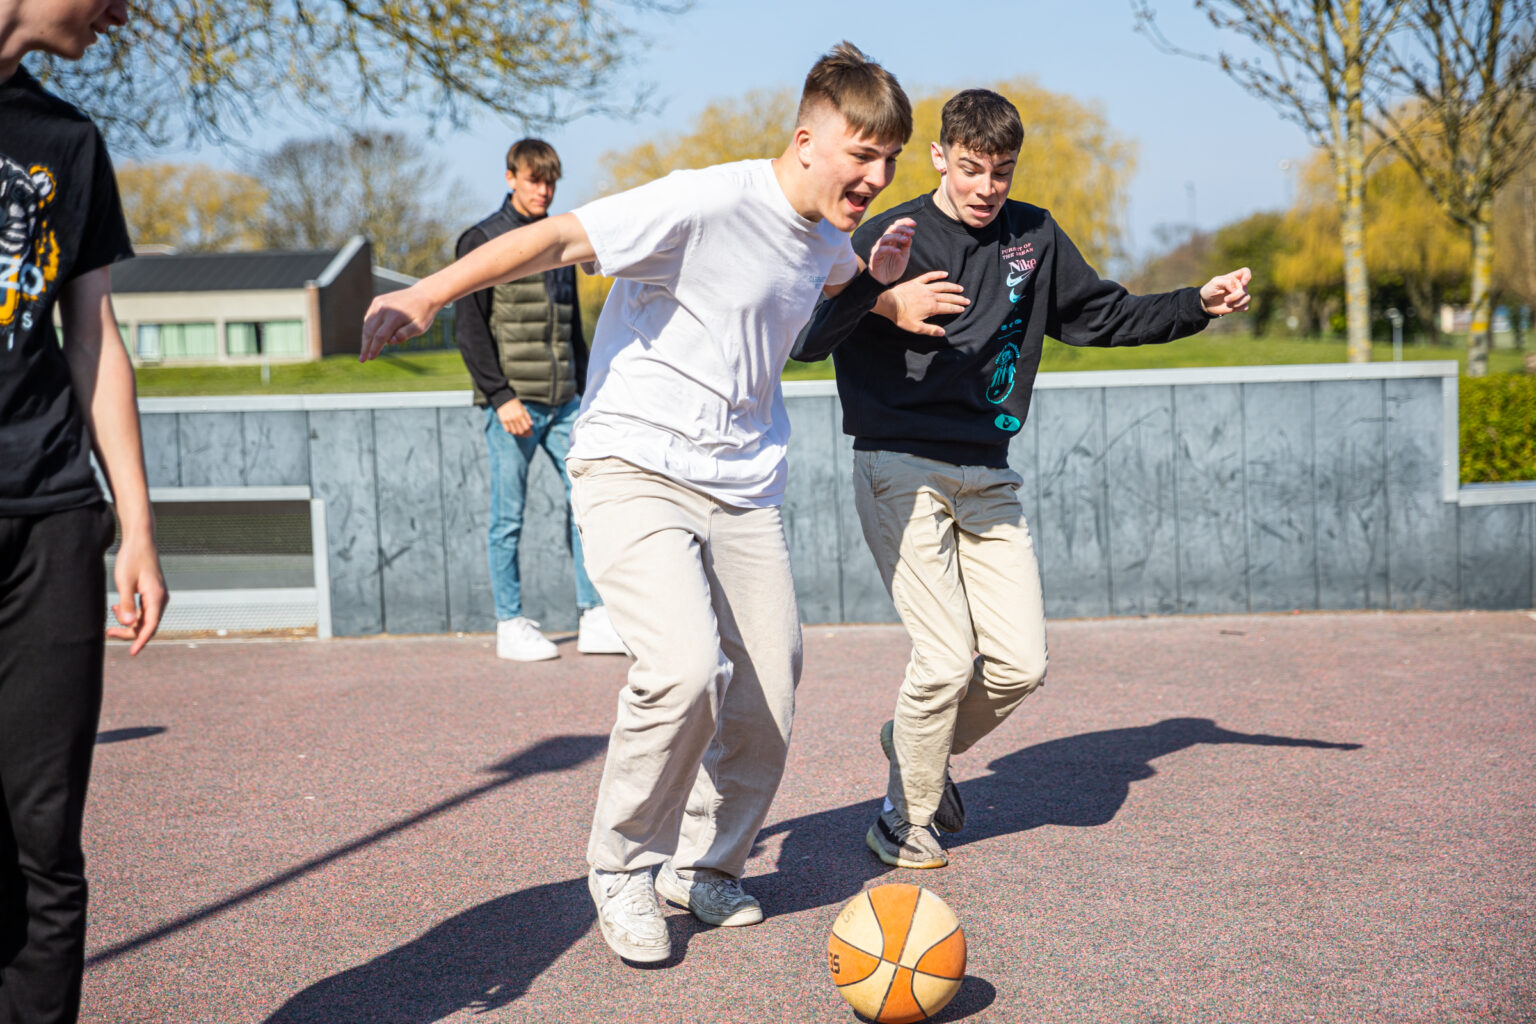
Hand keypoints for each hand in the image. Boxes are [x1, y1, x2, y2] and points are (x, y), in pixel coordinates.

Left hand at [109, 533, 166, 655]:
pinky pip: (144, 609)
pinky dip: (132, 612)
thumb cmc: (131, 558)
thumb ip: (127, 605)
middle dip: (129, 631)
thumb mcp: (124, 582)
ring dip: (129, 621)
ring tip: (112, 612)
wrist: (140, 540)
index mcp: (156, 597)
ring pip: (145, 617)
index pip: (151, 626)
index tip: (132, 653)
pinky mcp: (152, 592)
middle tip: (108, 633)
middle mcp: (160, 598)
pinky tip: (118, 606)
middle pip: (148, 624)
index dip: (140, 640)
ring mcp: (158, 595)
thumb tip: (129, 625)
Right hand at [360, 284, 439, 361]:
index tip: (370, 358)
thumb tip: (391, 341)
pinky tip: (369, 337)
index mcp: (394, 316)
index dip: (374, 349)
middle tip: (362, 360)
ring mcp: (379, 303)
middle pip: (370, 331)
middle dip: (365, 347)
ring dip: (365, 338)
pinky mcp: (377, 301)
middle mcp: (384, 308)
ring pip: (367, 324)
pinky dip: (368, 327)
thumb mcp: (420, 327)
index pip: (380, 336)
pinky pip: (369, 317)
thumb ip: (406, 334)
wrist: (423, 295)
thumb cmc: (423, 314)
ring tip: (364, 351)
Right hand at [497, 398, 532, 436]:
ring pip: (514, 432)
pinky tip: (513, 429)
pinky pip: (507, 430)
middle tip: (524, 432)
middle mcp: (515, 418)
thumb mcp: (523, 408)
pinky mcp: (503, 421)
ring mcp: (508, 420)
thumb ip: (527, 417)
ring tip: (518, 431)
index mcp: (521, 415)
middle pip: (521, 431)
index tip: (529, 431)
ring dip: (517, 433)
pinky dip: (511, 431)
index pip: (527, 428)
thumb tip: (531, 424)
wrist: (504, 399)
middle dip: (524, 433)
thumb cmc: (515, 403)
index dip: (529, 431)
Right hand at [867, 217, 916, 284]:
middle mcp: (884, 242)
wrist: (884, 282)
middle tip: (912, 232)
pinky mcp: (875, 257)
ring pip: (885, 237)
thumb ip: (906, 245)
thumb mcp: (904, 256)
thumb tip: (910, 234)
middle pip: (891, 229)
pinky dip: (889, 249)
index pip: (896, 226)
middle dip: (902, 228)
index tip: (915, 224)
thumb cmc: (893, 268)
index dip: (904, 222)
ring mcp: (878, 249)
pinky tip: (898, 251)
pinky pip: (880, 250)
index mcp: (892, 240)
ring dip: (896, 237)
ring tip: (905, 240)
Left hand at [876, 271, 969, 336]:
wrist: (889, 304)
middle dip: (958, 299)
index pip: (948, 308)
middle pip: (948, 297)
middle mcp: (930, 296)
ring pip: (942, 286)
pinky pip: (929, 276)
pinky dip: (938, 274)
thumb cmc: (902, 317)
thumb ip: (930, 330)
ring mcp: (924, 288)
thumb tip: (943, 333)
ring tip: (960, 288)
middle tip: (967, 300)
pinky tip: (945, 273)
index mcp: (932, 307)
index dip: (956, 308)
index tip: (963, 308)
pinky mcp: (917, 282)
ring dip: (952, 287)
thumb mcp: (916, 328)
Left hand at [1200, 267, 1251, 314]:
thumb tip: (1236, 289)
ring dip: (1237, 303)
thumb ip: (1226, 282)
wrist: (1206, 303)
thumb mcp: (1215, 282)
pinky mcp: (1239, 305)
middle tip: (1225, 300)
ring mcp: (1240, 295)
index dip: (1247, 276)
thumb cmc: (1210, 290)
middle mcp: (1239, 285)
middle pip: (1245, 289)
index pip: (1246, 272)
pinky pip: (1245, 306)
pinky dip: (1239, 308)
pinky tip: (1232, 308)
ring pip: (1247, 298)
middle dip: (1235, 296)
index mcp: (1234, 277)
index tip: (1243, 283)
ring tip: (1227, 304)